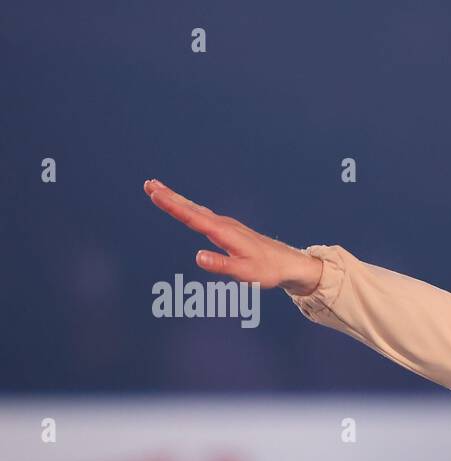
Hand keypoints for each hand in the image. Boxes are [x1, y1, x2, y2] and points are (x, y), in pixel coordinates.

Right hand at [142, 180, 323, 294]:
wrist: (288, 263)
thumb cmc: (268, 271)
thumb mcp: (244, 273)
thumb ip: (221, 265)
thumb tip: (198, 257)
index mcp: (224, 233)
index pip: (193, 217)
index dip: (172, 205)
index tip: (155, 193)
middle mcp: (224, 224)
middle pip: (191, 208)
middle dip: (169, 196)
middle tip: (148, 184)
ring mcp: (226, 225)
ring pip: (196, 209)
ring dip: (176, 199)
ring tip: (158, 190)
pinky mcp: (229, 229)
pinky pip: (203, 214)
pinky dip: (189, 207)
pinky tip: (183, 206)